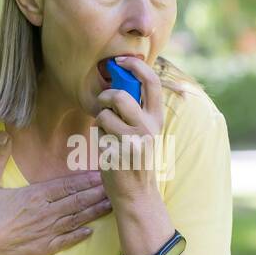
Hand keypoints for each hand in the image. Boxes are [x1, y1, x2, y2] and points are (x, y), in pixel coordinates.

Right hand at [0, 132, 111, 254]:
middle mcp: (45, 212)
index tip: (101, 174)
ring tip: (112, 205)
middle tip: (116, 187)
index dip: (86, 180)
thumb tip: (3, 133)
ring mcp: (45, 232)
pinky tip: (91, 232)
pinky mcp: (42, 249)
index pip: (67, 185)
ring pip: (76, 220)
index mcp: (34, 195)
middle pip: (77, 201)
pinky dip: (79, 236)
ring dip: (95, 212)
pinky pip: (66, 242)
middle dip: (98, 193)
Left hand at [94, 55, 164, 205]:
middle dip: (105, 96)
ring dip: (100, 120)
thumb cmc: (135, 158)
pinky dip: (98, 138)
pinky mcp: (118, 152)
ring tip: (107, 132)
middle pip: (120, 96)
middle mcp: (148, 127)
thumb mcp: (144, 131)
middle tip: (103, 103)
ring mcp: (133, 140)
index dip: (135, 66)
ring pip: (104, 115)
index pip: (152, 82)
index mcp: (156, 118)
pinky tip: (108, 149)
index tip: (120, 61)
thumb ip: (136, 109)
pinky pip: (99, 133)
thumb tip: (118, 81)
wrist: (137, 193)